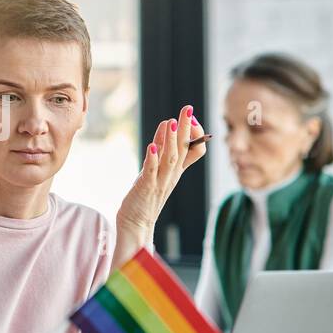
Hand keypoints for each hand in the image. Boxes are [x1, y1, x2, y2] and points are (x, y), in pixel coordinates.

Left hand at [115, 104, 206, 241]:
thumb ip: (163, 150)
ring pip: (170, 159)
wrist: (136, 224)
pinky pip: (151, 172)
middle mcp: (172, 175)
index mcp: (177, 171)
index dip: (194, 133)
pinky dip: (152, 159)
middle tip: (188, 108)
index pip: (195, 150)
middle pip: (183, 149)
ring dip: (171, 140)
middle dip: (186, 128)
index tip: (190, 117)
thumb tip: (167, 125)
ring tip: (171, 122)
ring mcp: (160, 182)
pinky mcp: (146, 188)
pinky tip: (152, 147)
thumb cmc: (146, 197)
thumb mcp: (158, 170)